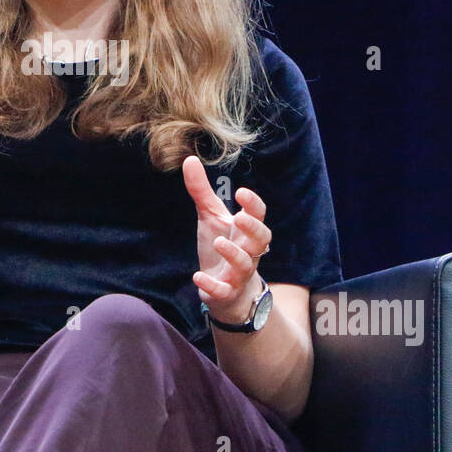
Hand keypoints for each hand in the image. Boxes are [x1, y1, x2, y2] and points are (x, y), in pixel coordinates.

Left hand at [181, 155, 271, 325]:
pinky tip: (197, 276)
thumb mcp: (210, 217)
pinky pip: (223, 290)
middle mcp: (248, 251)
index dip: (253, 205)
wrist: (226, 290)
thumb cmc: (221, 246)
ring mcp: (238, 273)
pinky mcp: (226, 291)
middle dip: (253, 229)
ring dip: (234, 254)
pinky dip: (211, 285)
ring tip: (220, 242)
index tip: (241, 192)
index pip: (259, 215)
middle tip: (239, 218)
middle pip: (261, 240)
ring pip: (245, 264)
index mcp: (246, 230)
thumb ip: (202, 191)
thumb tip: (189, 159)